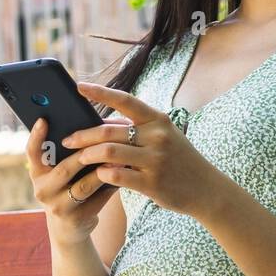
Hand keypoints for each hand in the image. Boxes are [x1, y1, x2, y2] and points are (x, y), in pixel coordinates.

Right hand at [26, 115, 119, 246]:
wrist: (69, 228)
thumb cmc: (67, 190)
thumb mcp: (59, 175)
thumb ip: (66, 156)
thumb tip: (91, 127)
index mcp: (37, 174)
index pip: (32, 152)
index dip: (36, 136)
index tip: (43, 119)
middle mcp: (43, 190)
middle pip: (65, 168)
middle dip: (86, 153)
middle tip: (105, 139)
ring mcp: (59, 206)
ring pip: (85, 185)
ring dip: (104, 170)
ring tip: (120, 157)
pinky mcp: (77, 218)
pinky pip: (99, 198)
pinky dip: (112, 185)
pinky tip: (124, 175)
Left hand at [67, 82, 223, 218]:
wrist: (207, 189)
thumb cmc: (180, 160)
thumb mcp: (164, 137)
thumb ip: (135, 128)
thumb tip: (100, 122)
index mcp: (158, 120)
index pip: (125, 100)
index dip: (100, 92)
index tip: (79, 86)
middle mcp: (157, 137)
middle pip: (109, 131)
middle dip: (83, 135)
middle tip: (68, 140)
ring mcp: (155, 160)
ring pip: (108, 153)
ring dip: (87, 156)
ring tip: (78, 159)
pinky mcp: (152, 183)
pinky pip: (116, 176)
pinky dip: (102, 175)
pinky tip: (98, 175)